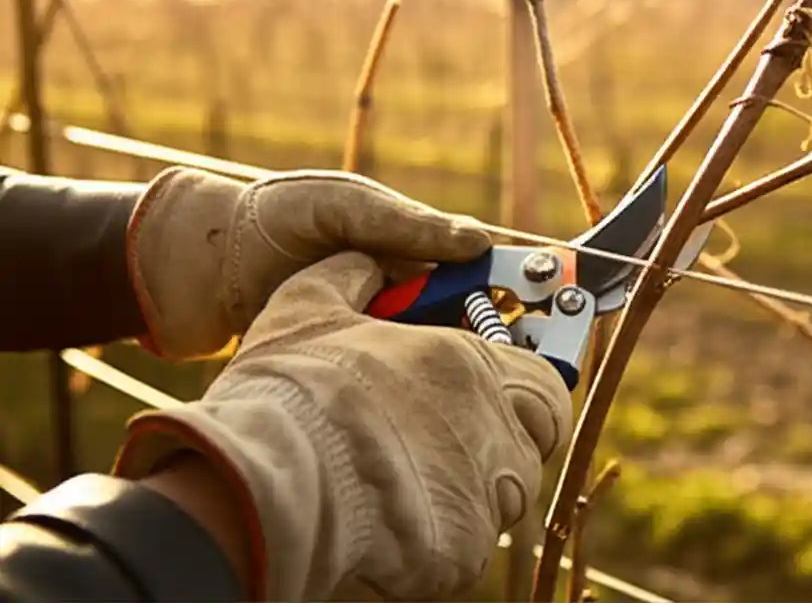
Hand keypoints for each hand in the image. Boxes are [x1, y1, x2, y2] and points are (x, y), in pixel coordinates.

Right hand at [113, 251, 571, 600]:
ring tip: (420, 481)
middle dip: (518, 433)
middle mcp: (493, 422)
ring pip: (510, 489)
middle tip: (469, 437)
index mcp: (469, 362)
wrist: (265, 482)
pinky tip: (400, 522)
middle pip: (542, 432)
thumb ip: (349, 274)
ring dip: (480, 484)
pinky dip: (448, 534)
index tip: (506, 386)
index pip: (545, 373)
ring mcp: (485, 490)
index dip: (529, 380)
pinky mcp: (465, 548)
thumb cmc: (286, 391)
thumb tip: (366, 264)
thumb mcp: (307, 305)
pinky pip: (474, 540)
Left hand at [126, 166, 489, 357]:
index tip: (538, 307)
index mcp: (411, 244)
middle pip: (461, 317)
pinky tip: (413, 392)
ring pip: (428, 350)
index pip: (476, 268)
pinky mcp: (351, 359)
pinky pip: (388, 373)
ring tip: (462, 378)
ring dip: (443, 361)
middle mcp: (402, 288)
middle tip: (504, 357)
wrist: (205, 264)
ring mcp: (378, 326)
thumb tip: (479, 242)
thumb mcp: (345, 206)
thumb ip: (406, 224)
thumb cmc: (278, 216)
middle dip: (483, 336)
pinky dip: (402, 381)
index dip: (509, 287)